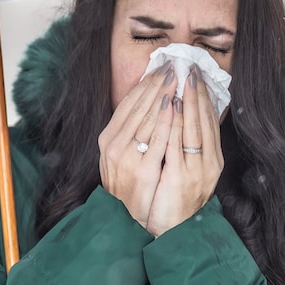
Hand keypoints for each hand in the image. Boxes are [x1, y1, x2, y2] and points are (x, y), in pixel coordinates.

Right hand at [98, 62, 176, 227]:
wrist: (125, 218)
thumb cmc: (127, 184)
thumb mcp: (121, 155)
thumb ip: (130, 132)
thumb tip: (146, 104)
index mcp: (108, 138)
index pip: (127, 103)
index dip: (144, 84)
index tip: (159, 68)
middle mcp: (113, 145)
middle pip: (137, 106)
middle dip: (155, 84)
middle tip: (172, 65)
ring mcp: (127, 157)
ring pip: (146, 118)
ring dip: (162, 95)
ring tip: (176, 78)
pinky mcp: (143, 169)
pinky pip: (157, 140)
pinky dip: (166, 120)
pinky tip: (175, 106)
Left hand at [146, 66, 224, 236]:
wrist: (173, 232)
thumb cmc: (177, 200)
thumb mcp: (189, 172)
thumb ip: (191, 147)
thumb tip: (189, 118)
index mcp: (213, 160)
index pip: (211, 122)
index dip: (204, 97)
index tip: (197, 76)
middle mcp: (209, 164)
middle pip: (205, 122)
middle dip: (197, 93)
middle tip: (191, 68)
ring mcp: (196, 171)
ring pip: (194, 129)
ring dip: (188, 102)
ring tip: (182, 79)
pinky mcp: (181, 178)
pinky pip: (178, 144)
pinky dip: (176, 123)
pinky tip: (173, 106)